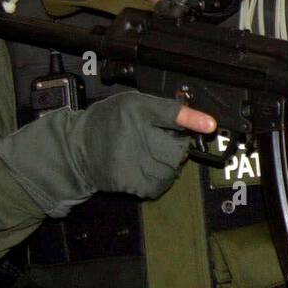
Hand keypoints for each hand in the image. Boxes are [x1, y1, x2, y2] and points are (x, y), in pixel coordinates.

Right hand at [0, 91, 218, 216]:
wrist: (77, 149)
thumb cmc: (107, 123)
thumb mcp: (133, 103)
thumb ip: (163, 108)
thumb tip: (197, 119)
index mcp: (137, 109)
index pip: (170, 112)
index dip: (192, 119)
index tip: (210, 125)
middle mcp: (136, 133)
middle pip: (178, 146)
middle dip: (176, 146)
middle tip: (161, 142)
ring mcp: (133, 160)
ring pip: (172, 167)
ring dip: (170, 164)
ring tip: (152, 155)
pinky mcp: (130, 181)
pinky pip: (160, 184)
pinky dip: (160, 179)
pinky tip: (147, 169)